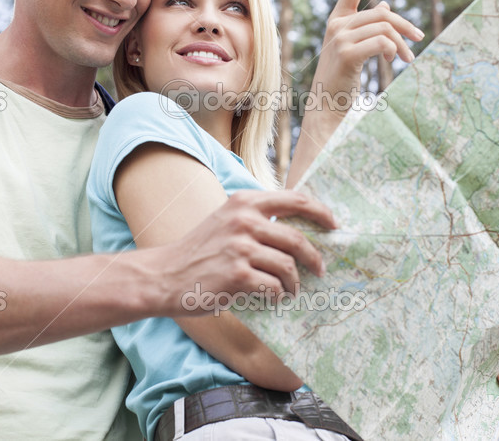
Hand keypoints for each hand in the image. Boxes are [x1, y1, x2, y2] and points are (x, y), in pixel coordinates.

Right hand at [160, 190, 336, 314]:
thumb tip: (302, 230)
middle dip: (314, 258)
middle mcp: (243, 221)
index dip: (320, 212)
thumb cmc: (200, 251)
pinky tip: (271, 298)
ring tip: (291, 290)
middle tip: (320, 269)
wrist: (165, 275)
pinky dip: (277, 296)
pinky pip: (274, 288)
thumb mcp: (226, 221)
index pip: (295, 200)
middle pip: (297, 239)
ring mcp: (240, 248)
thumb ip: (257, 219)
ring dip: (294, 283)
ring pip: (288, 267)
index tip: (334, 225)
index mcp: (244, 202)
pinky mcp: (237, 276)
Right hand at [307, 0, 423, 114]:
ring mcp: (340, 38)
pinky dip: (393, 50)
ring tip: (408, 59)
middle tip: (418, 41)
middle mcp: (337, 25)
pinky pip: (382, 42)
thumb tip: (387, 5)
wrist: (329, 106)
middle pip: (382, 14)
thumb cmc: (343, 79)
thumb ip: (370, 26)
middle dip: (405, 27)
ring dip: (402, 45)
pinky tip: (394, 61)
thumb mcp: (357, 49)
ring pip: (385, 28)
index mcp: (338, 21)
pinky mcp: (347, 54)